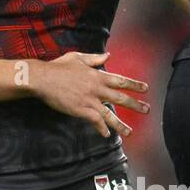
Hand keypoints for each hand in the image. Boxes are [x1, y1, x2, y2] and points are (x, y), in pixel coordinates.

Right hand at [29, 52, 149, 138]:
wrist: (43, 78)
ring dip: (121, 124)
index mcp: (97, 75)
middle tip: (146, 110)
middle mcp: (96, 88)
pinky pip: (95, 121)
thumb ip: (95, 58)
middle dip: (135, 104)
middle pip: (120, 98)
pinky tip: (106, 134)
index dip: (134, 85)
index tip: (145, 89)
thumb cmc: (58, 67)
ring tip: (129, 132)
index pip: (120, 81)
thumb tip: (108, 55)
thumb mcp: (78, 57)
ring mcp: (89, 100)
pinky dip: (102, 128)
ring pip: (110, 114)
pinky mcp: (81, 110)